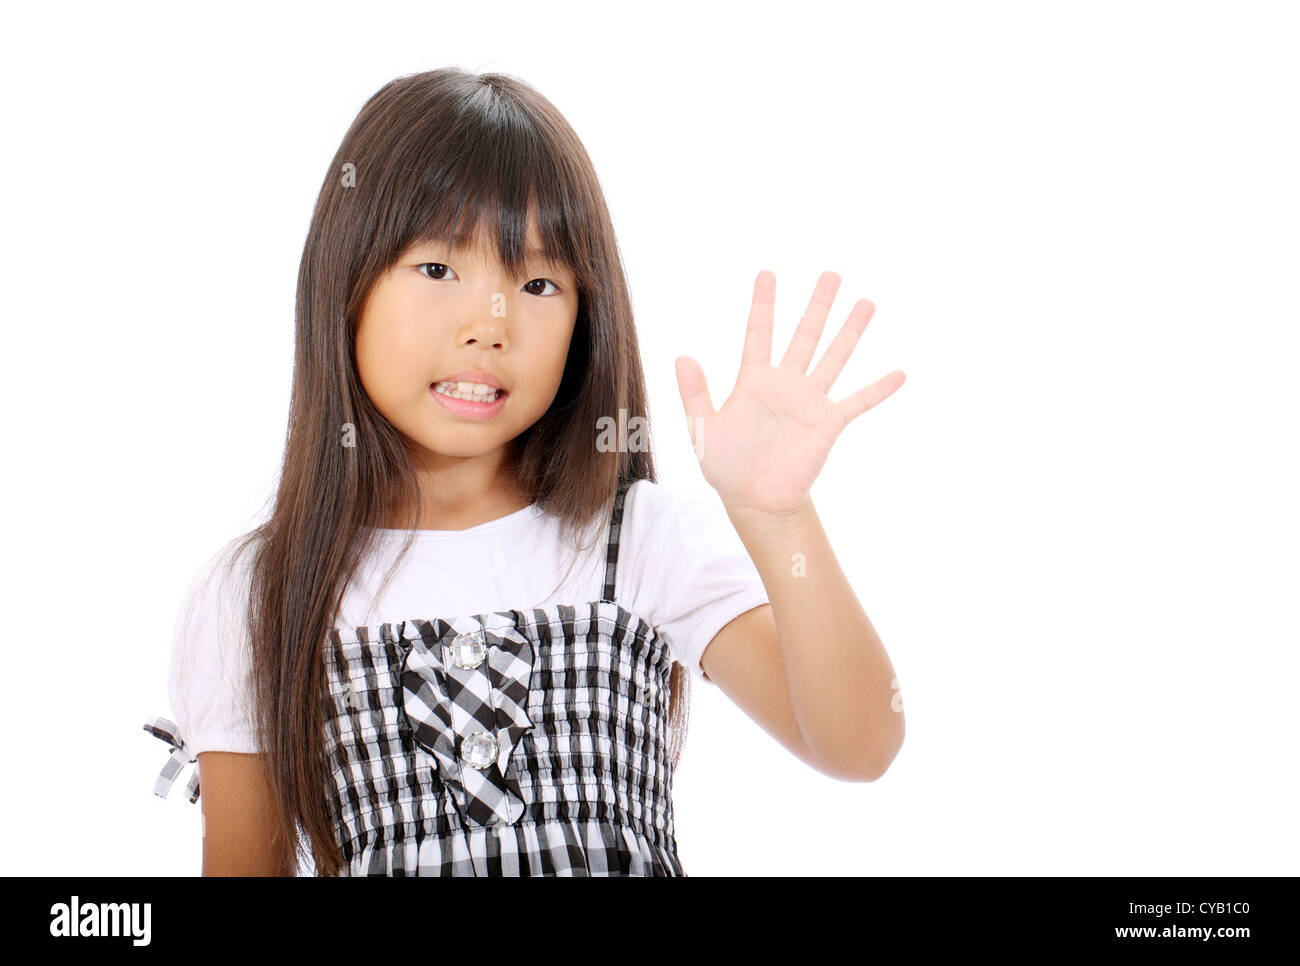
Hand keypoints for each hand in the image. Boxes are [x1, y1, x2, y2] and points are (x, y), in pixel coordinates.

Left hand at [674, 270, 904, 520]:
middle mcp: (785, 384)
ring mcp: (809, 402)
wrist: (755, 501)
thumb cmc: (727, 466)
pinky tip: (900, 373)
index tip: (767, 273)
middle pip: (804, 335)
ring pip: (833, 358)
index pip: (759, 333)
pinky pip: (858, 402)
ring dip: (850, 331)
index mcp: (754, 380)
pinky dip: (878, 389)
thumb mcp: (702, 429)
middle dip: (818, 305)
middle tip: (831, 274)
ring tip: (866, 303)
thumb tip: (681, 356)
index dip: (763, 304)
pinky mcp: (828, 424)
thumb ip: (694, 393)